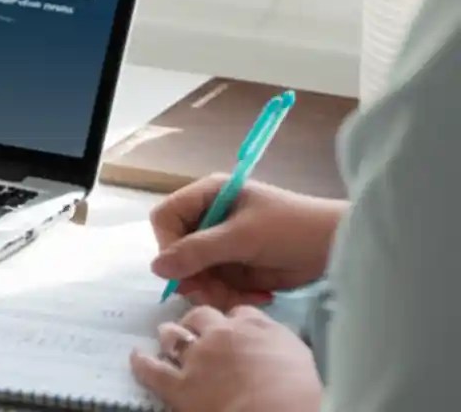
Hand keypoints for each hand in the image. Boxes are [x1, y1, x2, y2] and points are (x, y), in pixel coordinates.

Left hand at [131, 305, 321, 411]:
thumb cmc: (303, 393)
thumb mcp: (300, 358)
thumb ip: (279, 345)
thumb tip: (272, 348)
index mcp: (256, 326)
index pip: (239, 313)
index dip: (233, 321)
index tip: (231, 328)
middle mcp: (222, 334)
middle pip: (201, 316)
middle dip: (195, 322)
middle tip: (193, 330)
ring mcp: (198, 357)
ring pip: (174, 336)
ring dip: (170, 336)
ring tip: (166, 338)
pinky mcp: (180, 385)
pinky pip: (152, 369)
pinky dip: (142, 363)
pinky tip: (137, 357)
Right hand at [150, 176, 345, 308]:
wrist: (337, 248)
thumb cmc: (291, 229)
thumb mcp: (242, 237)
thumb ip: (198, 251)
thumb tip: (155, 268)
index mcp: (207, 195)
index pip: (166, 218)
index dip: (168, 244)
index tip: (184, 269)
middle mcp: (208, 217)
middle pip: (177, 251)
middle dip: (195, 276)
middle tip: (215, 293)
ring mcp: (221, 244)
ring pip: (195, 274)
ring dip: (215, 291)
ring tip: (244, 297)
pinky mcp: (235, 266)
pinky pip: (216, 286)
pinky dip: (232, 295)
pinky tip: (260, 295)